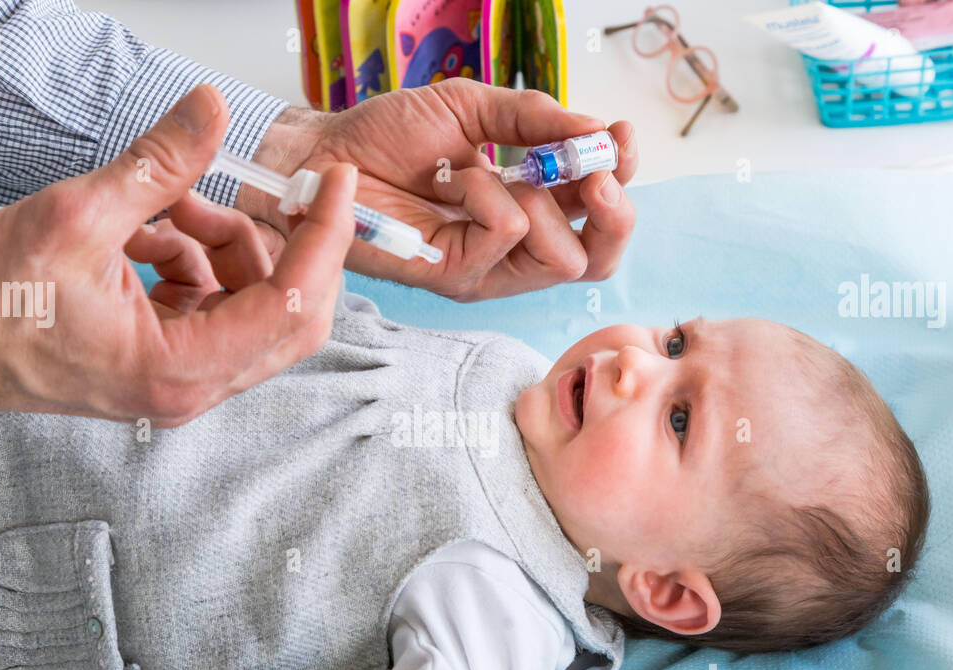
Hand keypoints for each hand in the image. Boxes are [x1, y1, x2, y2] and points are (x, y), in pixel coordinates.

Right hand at [0, 85, 357, 425]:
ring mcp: (179, 381)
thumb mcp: (80, 214)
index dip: (324, 237)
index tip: (335, 185)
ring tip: (164, 207)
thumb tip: (209, 112)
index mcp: (180, 369)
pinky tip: (147, 234)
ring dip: (221, 245)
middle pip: (285, 313)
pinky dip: (193, 263)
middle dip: (277, 242)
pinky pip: (210, 306)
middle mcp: (190, 388)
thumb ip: (158, 164)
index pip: (293, 304)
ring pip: (246, 304)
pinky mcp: (163, 363)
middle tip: (273, 188)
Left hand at [239, 78, 638, 301]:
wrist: (331, 152)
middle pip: (600, 257)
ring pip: (562, 256)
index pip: (601, 216)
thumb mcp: (472, 109)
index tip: (619, 136)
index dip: (622, 178)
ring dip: (539, 200)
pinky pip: (506, 236)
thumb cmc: (391, 135)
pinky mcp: (458, 277)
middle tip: (598, 171)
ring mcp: (490, 268)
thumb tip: (595, 128)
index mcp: (532, 206)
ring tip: (491, 170)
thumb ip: (533, 118)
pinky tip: (454, 183)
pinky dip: (489, 197)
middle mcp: (518, 246)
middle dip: (611, 210)